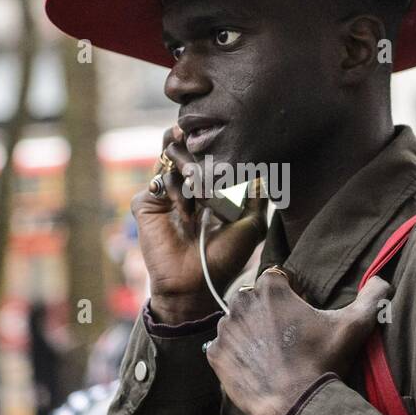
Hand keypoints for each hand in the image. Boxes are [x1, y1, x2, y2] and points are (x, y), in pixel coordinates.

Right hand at [130, 124, 266, 323]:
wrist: (195, 285)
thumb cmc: (225, 257)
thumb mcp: (251, 224)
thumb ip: (258, 194)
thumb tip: (268, 166)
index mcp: (208, 187)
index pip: (204, 151)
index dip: (207, 139)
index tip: (215, 129)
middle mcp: (185, 186)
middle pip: (182, 146)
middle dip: (192, 144)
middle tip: (202, 152)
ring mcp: (165, 194)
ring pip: (167, 158)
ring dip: (185, 165)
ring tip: (197, 183)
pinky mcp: (146, 204)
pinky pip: (157, 183)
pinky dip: (174, 191)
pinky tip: (185, 213)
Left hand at [205, 270, 391, 414]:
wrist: (296, 404)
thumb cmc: (323, 361)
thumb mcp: (354, 326)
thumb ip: (372, 297)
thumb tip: (384, 281)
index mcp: (269, 288)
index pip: (276, 279)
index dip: (289, 295)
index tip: (299, 316)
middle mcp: (241, 303)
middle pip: (253, 299)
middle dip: (266, 312)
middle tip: (286, 338)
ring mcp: (224, 330)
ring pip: (236, 322)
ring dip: (249, 332)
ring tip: (271, 354)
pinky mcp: (215, 354)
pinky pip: (223, 347)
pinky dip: (236, 355)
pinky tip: (256, 367)